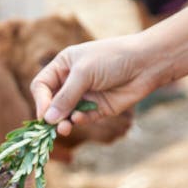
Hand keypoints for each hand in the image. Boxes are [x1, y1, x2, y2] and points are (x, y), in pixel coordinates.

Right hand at [30, 34, 167, 135]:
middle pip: (51, 103)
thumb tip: (48, 119)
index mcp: (63, 66)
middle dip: (51, 115)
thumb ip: (65, 97)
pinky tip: (80, 118)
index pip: (41, 86)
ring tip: (65, 129)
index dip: (41, 100)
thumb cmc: (113, 59)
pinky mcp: (96, 109)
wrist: (147, 64)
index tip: (44, 114)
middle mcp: (71, 82)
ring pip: (65, 114)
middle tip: (51, 127)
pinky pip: (81, 119)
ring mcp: (84, 96)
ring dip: (63, 122)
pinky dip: (79, 120)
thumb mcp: (84, 73)